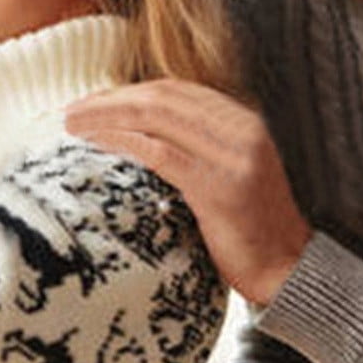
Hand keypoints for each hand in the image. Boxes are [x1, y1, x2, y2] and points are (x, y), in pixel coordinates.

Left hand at [65, 79, 311, 304]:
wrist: (289, 271)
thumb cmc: (252, 231)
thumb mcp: (232, 175)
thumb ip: (201, 149)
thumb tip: (144, 137)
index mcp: (246, 122)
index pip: (178, 91)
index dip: (131, 91)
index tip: (95, 100)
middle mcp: (242, 131)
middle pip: (163, 97)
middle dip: (112, 99)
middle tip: (73, 109)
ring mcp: (232, 157)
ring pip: (155, 117)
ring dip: (107, 116)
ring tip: (73, 123)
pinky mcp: (217, 188)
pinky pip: (158, 152)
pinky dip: (121, 141)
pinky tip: (94, 143)